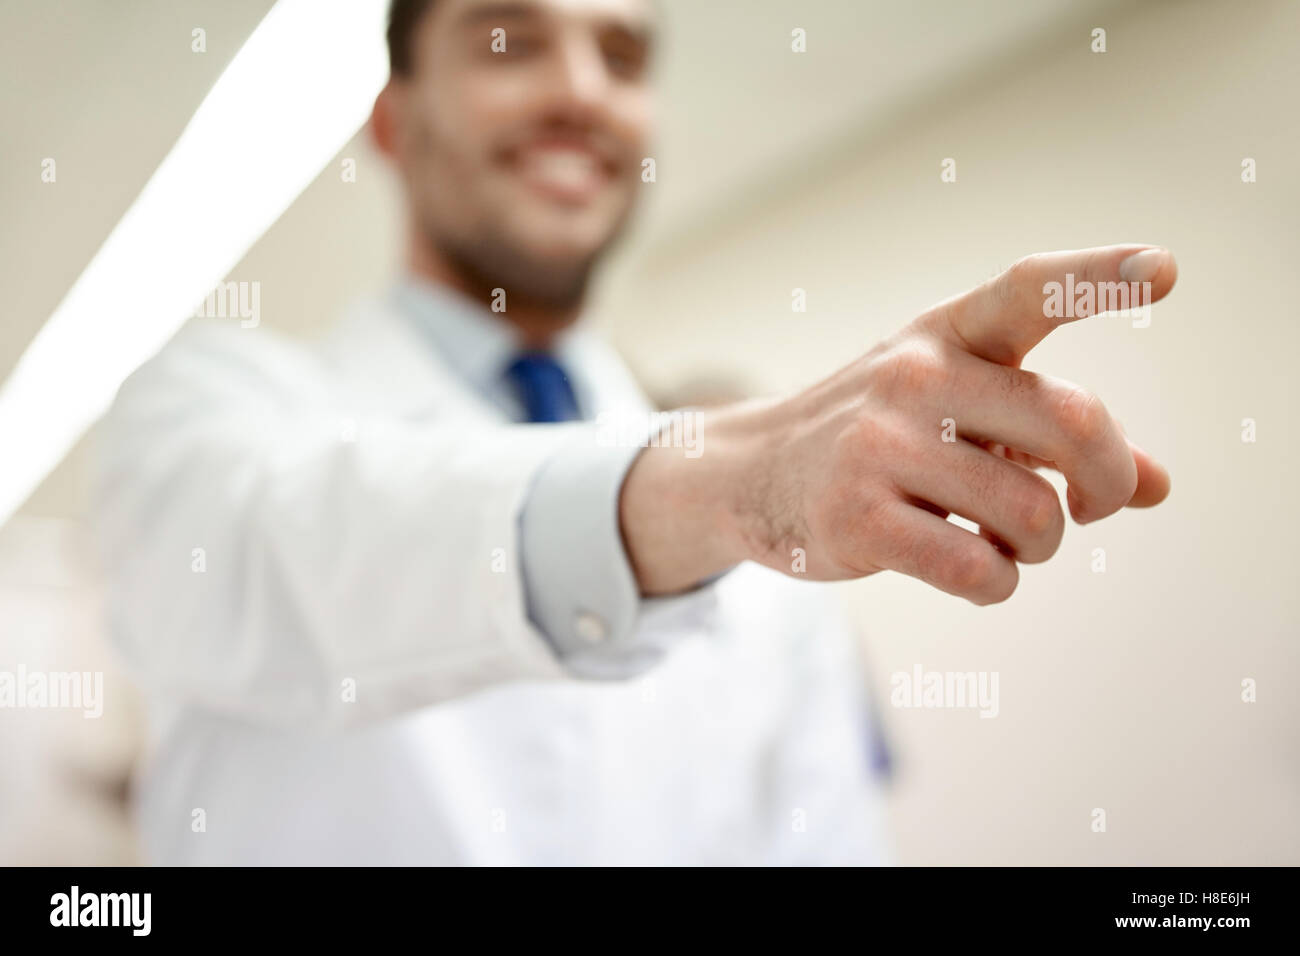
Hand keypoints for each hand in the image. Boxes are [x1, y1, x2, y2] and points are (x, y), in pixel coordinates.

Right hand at [619, 244, 1175, 602]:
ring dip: (1040, 546)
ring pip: (1034, 513)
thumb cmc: (883, 436)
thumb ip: (1056, 437)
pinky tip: (973, 570)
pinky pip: (981, 571)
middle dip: (1108, 481)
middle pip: (1069, 421)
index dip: (1100, 274)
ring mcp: (879, 446)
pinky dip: (997, 584)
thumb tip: (1159, 485)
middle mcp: (914, 376)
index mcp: (948, 334)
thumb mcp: (962, 411)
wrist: (752, 473)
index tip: (1166, 267)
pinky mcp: (856, 518)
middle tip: (1092, 505)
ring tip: (1001, 539)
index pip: (1028, 290)